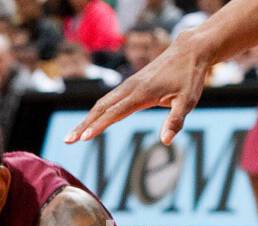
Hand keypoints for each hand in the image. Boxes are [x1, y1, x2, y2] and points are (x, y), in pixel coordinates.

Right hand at [64, 31, 212, 145]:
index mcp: (141, 94)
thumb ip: (176, 120)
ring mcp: (128, 85)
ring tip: (74, 136)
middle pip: (100, 108)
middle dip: (83, 125)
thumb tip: (166, 141)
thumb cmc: (189, 77)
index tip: (83, 138)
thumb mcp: (188, 101)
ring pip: (101, 103)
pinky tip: (90, 121)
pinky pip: (108, 99)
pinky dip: (95, 112)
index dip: (98, 126)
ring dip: (86, 119)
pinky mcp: (129, 85)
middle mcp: (130, 88)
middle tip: (67, 141)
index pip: (114, 112)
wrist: (188, 51)